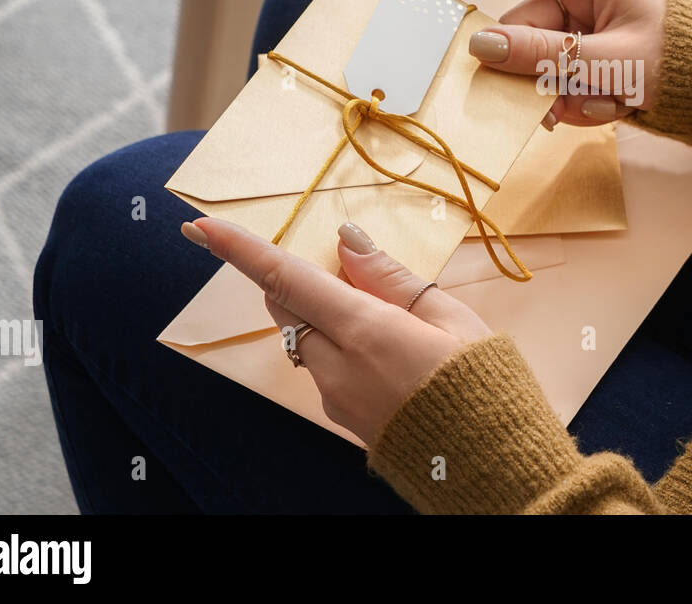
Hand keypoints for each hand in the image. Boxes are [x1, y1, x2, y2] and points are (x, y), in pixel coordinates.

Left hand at [181, 216, 490, 448]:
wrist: (491, 466)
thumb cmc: (482, 384)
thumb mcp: (450, 316)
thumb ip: (391, 278)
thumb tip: (347, 240)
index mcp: (365, 331)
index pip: (286, 280)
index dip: (239, 250)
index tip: (200, 226)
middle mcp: (337, 366)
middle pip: (286, 307)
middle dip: (291, 276)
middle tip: (331, 262)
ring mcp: (335, 397)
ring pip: (305, 338)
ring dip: (319, 311)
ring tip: (382, 310)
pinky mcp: (344, 416)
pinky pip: (325, 366)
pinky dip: (338, 341)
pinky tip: (387, 347)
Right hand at [397, 0, 665, 127]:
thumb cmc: (683, 61)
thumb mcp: (612, 61)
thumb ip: (544, 55)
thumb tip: (482, 47)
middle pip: (519, 34)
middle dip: (537, 74)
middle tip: (567, 98)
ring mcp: (582, 27)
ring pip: (537, 67)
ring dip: (564, 95)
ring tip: (607, 103)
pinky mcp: (589, 56)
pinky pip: (557, 82)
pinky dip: (577, 103)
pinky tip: (611, 107)